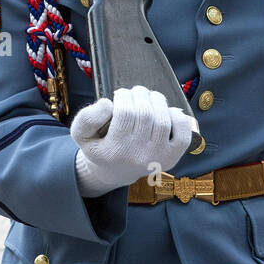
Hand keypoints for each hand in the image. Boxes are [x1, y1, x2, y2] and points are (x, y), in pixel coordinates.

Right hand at [71, 86, 192, 196]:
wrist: (115, 171)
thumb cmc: (99, 146)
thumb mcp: (81, 135)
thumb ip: (87, 118)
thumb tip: (107, 103)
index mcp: (114, 151)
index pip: (125, 114)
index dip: (124, 96)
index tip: (120, 94)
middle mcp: (138, 157)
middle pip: (145, 114)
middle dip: (140, 94)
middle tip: (135, 92)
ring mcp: (158, 158)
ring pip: (163, 119)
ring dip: (157, 100)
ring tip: (148, 97)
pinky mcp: (172, 156)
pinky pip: (182, 133)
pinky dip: (177, 116)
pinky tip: (165, 112)